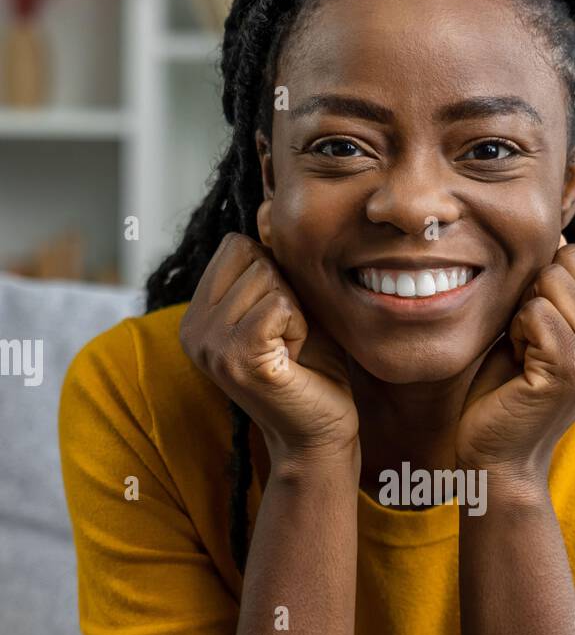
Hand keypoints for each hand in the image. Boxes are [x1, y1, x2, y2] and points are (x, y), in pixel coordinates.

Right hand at [179, 232, 358, 476]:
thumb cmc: (314, 369)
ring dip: (297, 313)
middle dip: (287, 292)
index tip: (283, 322)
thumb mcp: (294, 304)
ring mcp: (208, 345)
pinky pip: (279, 305)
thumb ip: (278, 261)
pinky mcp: (235, 360)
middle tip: (290, 339)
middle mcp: (192, 329)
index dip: (275, 274)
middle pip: (253, 257)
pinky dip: (300, 327)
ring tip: (292, 350)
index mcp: (198, 314)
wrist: (321, 432)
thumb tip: (269, 203)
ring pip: (268, 279)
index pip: (237, 245)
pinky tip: (295, 358)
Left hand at [455, 237, 574, 479]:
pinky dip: (515, 333)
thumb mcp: (534, 330)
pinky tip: (518, 367)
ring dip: (521, 316)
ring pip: (549, 282)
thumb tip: (555, 231)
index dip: (539, 284)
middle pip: (565, 262)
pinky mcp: (573, 370)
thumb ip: (549, 290)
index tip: (532, 331)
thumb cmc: (506, 393)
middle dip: (530, 295)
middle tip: (525, 345)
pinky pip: (535, 313)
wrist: (497, 457)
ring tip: (523, 357)